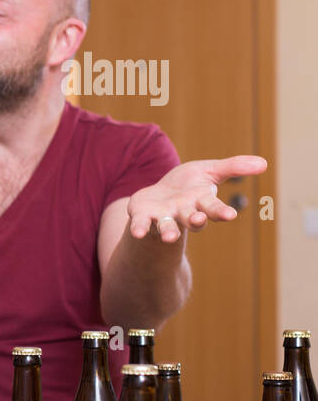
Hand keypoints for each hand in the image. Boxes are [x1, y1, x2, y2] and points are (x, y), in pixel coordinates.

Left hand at [127, 155, 266, 242]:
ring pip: (168, 226)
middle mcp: (184, 212)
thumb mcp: (210, 170)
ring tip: (169, 237)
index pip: (214, 208)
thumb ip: (234, 167)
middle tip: (198, 220)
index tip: (230, 215)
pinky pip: (141, 224)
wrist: (160, 195)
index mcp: (201, 202)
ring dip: (169, 232)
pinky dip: (140, 228)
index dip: (221, 211)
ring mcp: (164, 216)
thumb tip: (264, 163)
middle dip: (196, 220)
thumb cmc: (189, 184)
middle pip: (192, 219)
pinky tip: (137, 233)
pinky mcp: (144, 216)